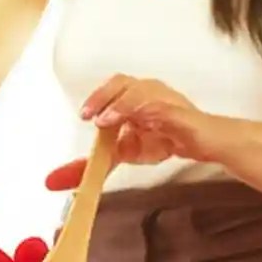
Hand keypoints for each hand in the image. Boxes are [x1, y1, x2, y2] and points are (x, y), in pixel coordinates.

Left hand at [79, 74, 211, 164]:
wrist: (204, 142)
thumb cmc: (166, 138)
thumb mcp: (125, 151)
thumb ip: (94, 163)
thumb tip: (56, 179)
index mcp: (131, 95)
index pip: (110, 88)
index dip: (96, 98)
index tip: (83, 116)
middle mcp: (147, 91)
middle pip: (122, 82)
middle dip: (104, 96)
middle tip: (91, 116)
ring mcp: (165, 99)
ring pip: (142, 90)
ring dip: (123, 104)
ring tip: (107, 121)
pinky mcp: (181, 114)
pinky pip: (165, 108)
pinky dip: (150, 114)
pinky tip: (142, 124)